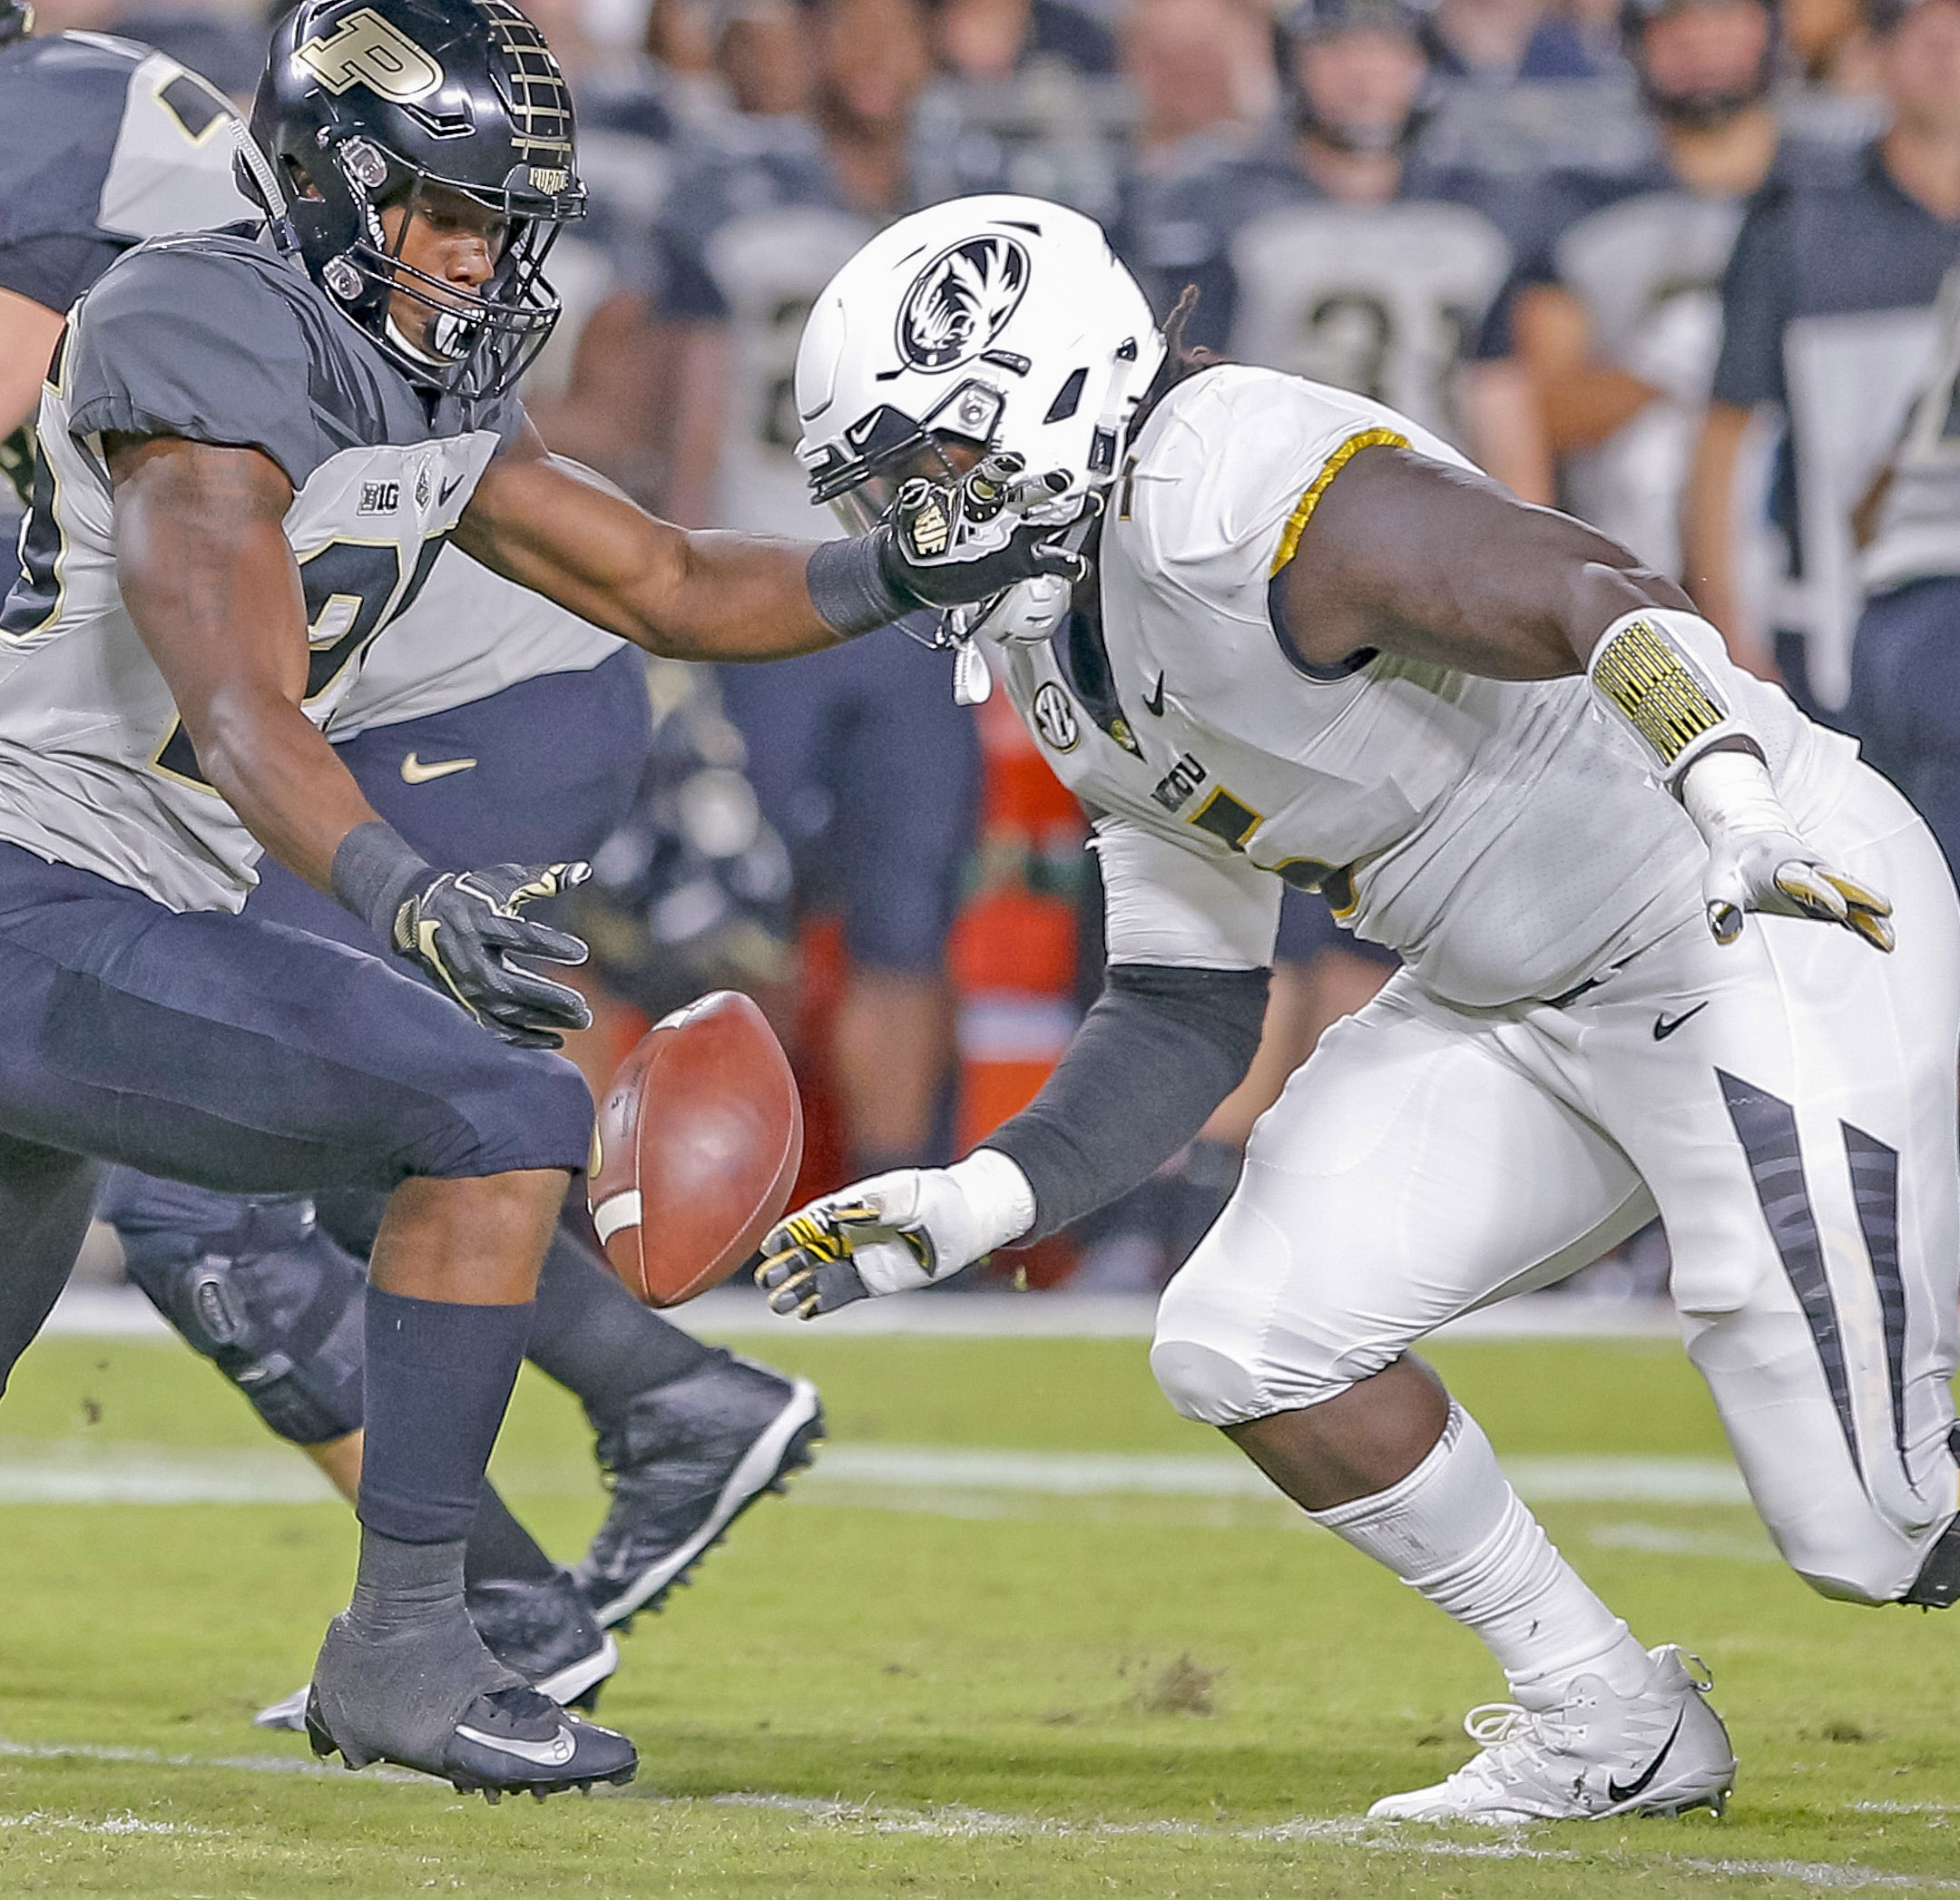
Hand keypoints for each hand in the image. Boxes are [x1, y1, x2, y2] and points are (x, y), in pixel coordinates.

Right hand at [391, 861, 595, 1045]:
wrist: (419, 916)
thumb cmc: (472, 894)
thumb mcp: (504, 880)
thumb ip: (545, 879)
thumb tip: (585, 870)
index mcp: (480, 922)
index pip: (519, 936)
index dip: (551, 945)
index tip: (583, 953)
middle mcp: (470, 957)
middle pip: (511, 984)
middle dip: (549, 999)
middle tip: (584, 1007)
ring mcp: (465, 984)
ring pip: (506, 1011)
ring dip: (544, 1020)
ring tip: (581, 1020)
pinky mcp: (465, 1001)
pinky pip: (495, 1027)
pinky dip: (524, 1037)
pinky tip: (556, 1040)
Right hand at [754, 1151, 1035, 1318]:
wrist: (966, 1222)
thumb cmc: (940, 1199)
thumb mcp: (913, 1196)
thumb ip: (882, 1204)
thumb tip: (851, 1208)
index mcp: (854, 1204)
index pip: (815, 1219)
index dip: (791, 1231)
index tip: (771, 1243)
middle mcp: (849, 1231)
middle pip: (809, 1248)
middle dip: (787, 1264)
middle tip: (766, 1278)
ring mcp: (858, 1256)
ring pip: (820, 1273)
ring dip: (798, 1287)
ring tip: (777, 1302)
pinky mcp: (871, 1280)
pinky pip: (841, 1291)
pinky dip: (822, 1301)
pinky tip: (803, 1310)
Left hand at [879, 452, 1097, 611]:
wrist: (918, 576)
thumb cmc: (916, 541)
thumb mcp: (908, 519)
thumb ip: (914, 503)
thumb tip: (916, 491)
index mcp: (975, 494)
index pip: (993, 475)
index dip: (1004, 468)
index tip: (1014, 463)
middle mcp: (1000, 511)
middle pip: (1029, 492)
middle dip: (1047, 484)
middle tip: (1064, 478)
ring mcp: (1013, 536)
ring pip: (1048, 520)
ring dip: (1071, 512)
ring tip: (1091, 504)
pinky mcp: (1020, 563)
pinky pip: (1048, 561)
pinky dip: (1065, 563)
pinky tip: (1076, 565)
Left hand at [1682, 751, 1892, 951]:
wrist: (1749, 839)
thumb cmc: (1733, 865)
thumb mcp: (1719, 883)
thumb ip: (1722, 906)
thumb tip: (1723, 933)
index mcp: (1780, 865)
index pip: (1803, 880)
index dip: (1821, 893)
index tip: (1839, 909)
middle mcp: (1807, 869)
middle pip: (1839, 882)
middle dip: (1861, 895)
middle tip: (1884, 911)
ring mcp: (1821, 881)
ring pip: (1851, 894)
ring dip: (1870, 912)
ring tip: (1889, 936)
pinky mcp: (1826, 894)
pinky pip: (1850, 907)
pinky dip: (1865, 921)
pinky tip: (1884, 939)